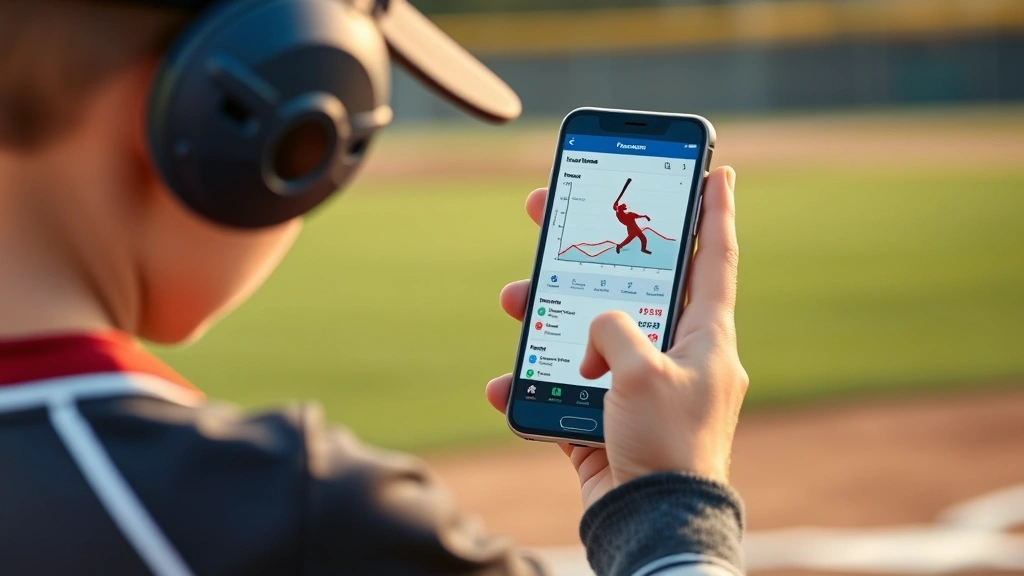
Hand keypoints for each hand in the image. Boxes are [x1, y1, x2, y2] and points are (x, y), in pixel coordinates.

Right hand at [486, 167, 745, 508]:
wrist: (648, 525)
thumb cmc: (666, 447)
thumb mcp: (642, 372)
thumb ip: (615, 330)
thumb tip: (593, 330)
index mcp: (704, 336)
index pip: (712, 259)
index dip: (713, 212)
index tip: (715, 171)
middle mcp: (674, 353)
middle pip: (631, 285)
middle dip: (590, 249)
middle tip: (554, 212)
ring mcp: (638, 384)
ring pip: (587, 332)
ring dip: (547, 318)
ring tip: (513, 302)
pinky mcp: (605, 415)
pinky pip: (565, 386)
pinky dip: (535, 384)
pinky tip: (507, 387)